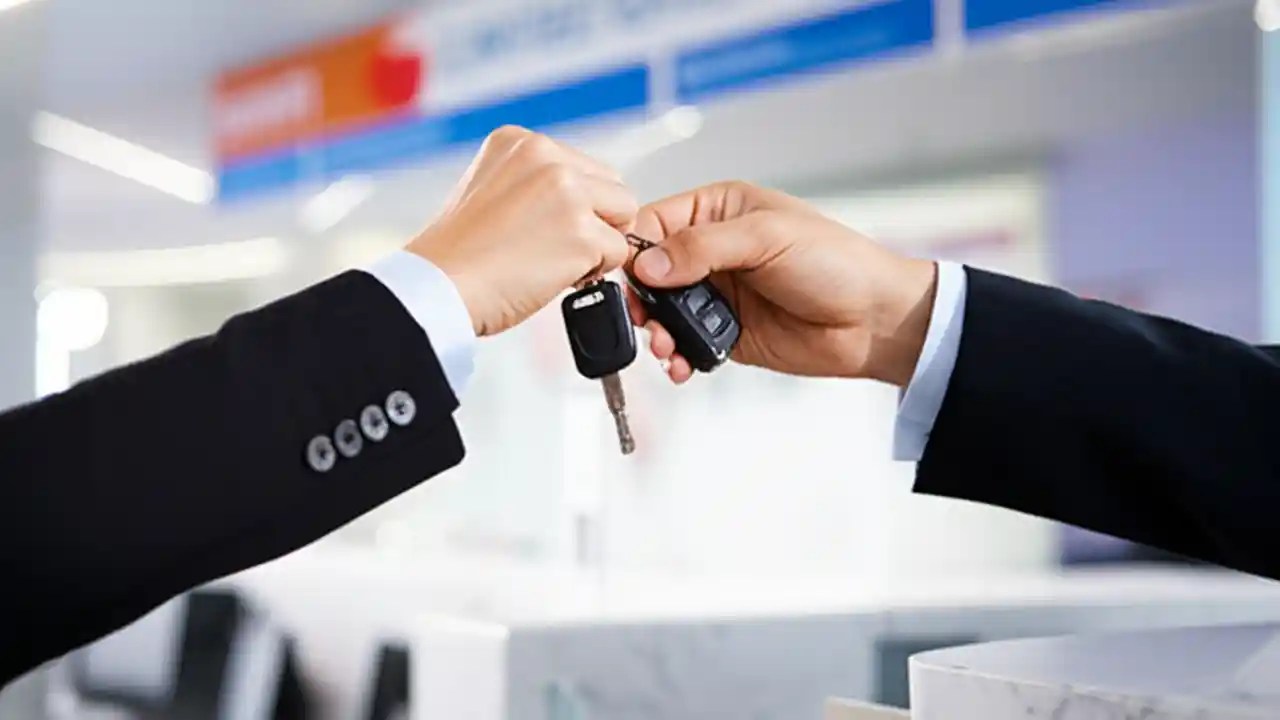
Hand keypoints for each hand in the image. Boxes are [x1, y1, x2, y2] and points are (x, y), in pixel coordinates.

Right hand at [408, 126, 636, 336]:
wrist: (437, 285)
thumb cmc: (458, 254)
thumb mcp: (490, 190)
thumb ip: (535, 185)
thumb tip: (583, 204)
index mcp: (521, 142)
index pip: (586, 169)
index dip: (576, 207)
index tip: (544, 228)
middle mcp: (546, 157)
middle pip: (613, 189)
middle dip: (595, 222)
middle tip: (553, 249)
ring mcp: (567, 192)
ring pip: (622, 217)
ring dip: (598, 246)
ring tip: (552, 262)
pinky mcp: (581, 231)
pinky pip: (618, 253)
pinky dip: (594, 272)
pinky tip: (554, 275)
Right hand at [628, 182, 936, 385]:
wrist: (874, 320)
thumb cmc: (836, 262)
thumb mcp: (767, 237)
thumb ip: (702, 248)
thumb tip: (647, 264)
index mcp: (719, 210)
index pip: (654, 222)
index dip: (635, 248)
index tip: (629, 276)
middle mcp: (713, 250)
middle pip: (650, 271)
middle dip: (641, 298)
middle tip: (645, 317)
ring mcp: (718, 293)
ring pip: (663, 312)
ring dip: (657, 331)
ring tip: (667, 346)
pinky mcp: (726, 332)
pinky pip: (686, 344)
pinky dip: (677, 357)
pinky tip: (682, 364)